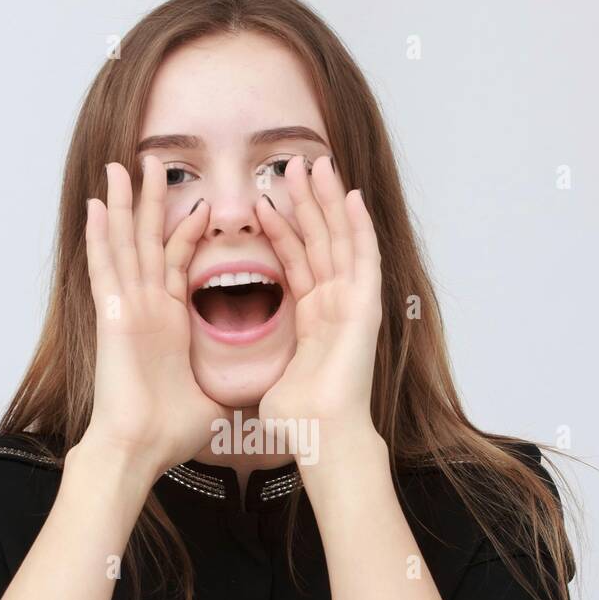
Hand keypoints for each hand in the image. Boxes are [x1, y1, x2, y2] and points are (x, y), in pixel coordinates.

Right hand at [83, 156, 219, 475]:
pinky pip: (105, 268)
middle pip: (147, 241)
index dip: (186, 231)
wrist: (140, 450)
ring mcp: (127, 309)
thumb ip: (229, 382)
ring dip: (122, 204)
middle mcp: (145, 309)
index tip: (200, 203)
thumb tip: (260, 389)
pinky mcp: (112, 316)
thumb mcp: (214, 397)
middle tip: (150, 161)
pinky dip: (98, 236)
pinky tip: (94, 205)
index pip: (175, 263)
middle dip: (148, 201)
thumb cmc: (170, 433)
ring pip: (124, 244)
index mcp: (167, 323)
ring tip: (120, 166)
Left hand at [256, 154, 382, 455]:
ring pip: (339, 240)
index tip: (265, 198)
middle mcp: (336, 306)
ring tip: (315, 164)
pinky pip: (363, 259)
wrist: (321, 435)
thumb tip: (231, 367)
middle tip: (293, 164)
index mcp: (314, 320)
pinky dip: (358, 227)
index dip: (282, 228)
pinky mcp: (367, 308)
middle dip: (307, 202)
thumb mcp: (270, 374)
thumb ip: (261, 357)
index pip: (297, 261)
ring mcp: (353, 305)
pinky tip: (350, 195)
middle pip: (320, 241)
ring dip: (328, 201)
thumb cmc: (297, 418)